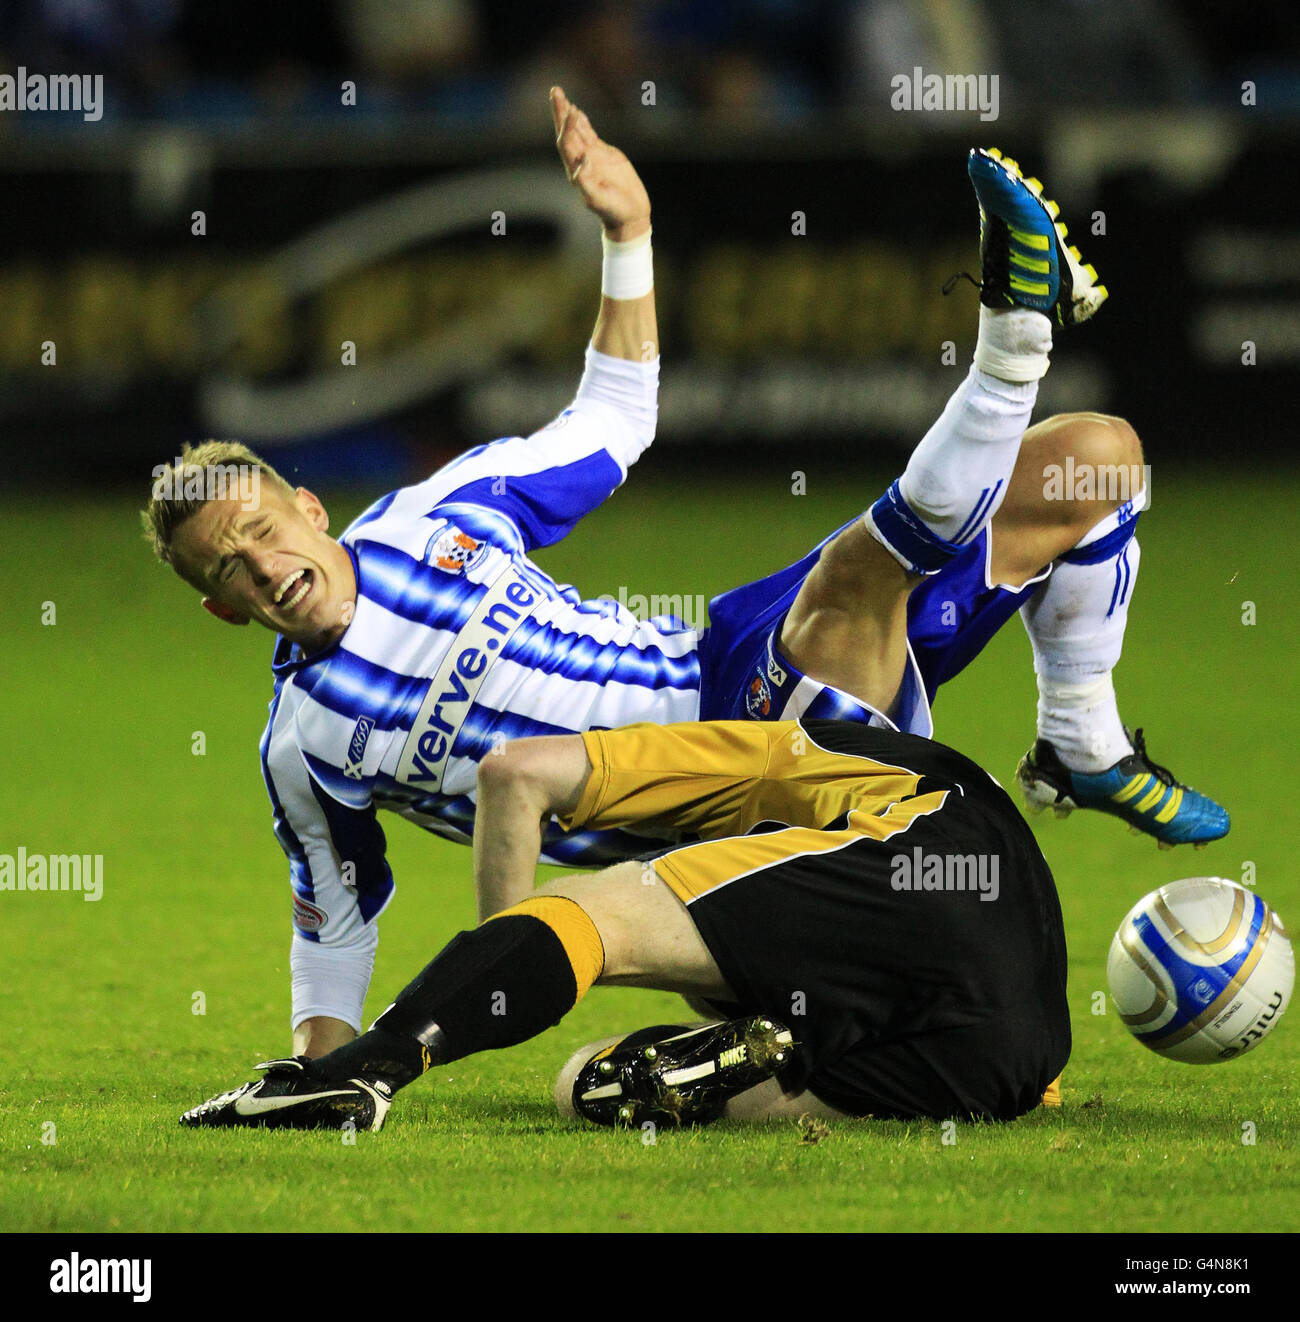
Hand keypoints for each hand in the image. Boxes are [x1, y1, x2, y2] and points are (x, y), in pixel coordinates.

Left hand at [550, 85, 649, 241]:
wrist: (629, 215)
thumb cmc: (613, 211)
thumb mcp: (599, 200)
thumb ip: (586, 182)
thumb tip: (581, 159)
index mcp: (576, 171)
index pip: (567, 144)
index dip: (567, 126)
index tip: (571, 110)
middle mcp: (580, 162)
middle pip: (566, 132)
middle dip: (560, 113)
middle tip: (555, 91)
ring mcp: (591, 157)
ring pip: (576, 130)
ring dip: (568, 113)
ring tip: (560, 94)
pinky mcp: (604, 155)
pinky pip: (589, 134)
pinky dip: (582, 122)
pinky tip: (576, 110)